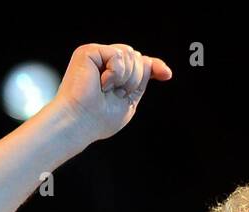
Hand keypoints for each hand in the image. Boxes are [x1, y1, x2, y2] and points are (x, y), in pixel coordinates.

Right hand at [50, 42, 172, 143]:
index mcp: (115, 75)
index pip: (140, 63)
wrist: (80, 122)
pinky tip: (102, 83)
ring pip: (131, 54)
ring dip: (126, 78)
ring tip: (108, 90)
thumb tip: (154, 63)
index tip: (167, 75)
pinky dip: (115, 73)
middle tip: (118, 94)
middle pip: (138, 58)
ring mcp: (97, 55)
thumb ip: (140, 82)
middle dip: (136, 80)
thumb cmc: (100, 119)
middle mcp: (105, 62)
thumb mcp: (129, 101)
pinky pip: (117, 55)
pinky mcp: (88, 52)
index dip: (155, 66)